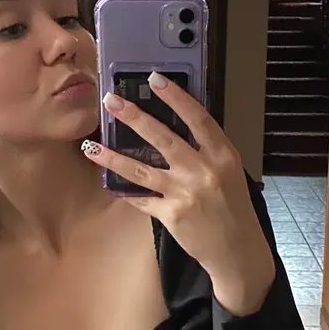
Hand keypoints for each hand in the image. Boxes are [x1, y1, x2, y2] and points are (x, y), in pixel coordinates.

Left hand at [83, 72, 274, 315]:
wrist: (238, 251)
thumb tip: (177, 128)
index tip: (154, 79)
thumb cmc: (234, 209)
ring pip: (141, 170)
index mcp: (223, 156)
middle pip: (163, 138)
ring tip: (90, 146)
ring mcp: (184, 194)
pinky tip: (107, 180)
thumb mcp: (230, 173)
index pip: (198, 118)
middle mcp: (203, 171)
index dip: (175, 97)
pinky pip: (141, 198)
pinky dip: (125, 190)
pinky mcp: (170, 215)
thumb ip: (208, 151)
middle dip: (134, 117)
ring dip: (113, 157)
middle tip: (111, 101)